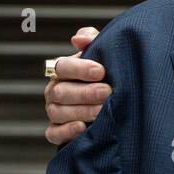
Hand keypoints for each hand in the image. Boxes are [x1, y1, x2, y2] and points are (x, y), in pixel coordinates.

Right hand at [44, 27, 110, 145]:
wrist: (119, 99)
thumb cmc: (109, 73)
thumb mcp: (104, 53)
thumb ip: (93, 41)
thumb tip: (79, 39)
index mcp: (62, 70)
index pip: (62, 67)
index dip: (80, 69)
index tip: (101, 71)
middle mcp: (55, 90)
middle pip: (60, 91)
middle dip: (85, 92)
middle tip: (107, 92)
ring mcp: (55, 111)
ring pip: (58, 112)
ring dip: (81, 111)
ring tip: (102, 111)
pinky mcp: (57, 131)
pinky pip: (54, 133)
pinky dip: (66, 131)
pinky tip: (82, 127)